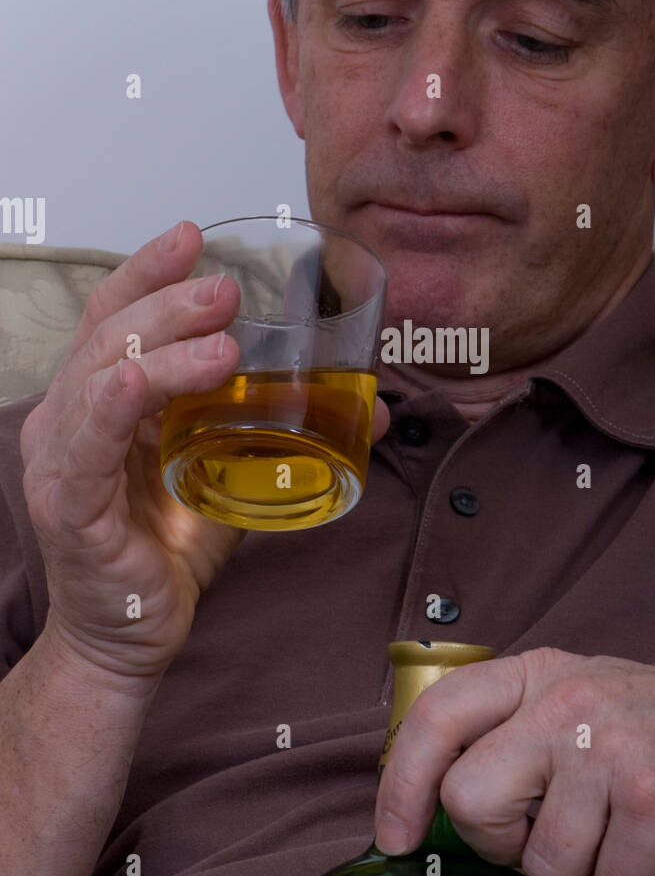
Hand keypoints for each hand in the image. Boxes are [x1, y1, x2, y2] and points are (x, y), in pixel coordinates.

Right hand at [20, 220, 389, 685]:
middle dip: (167, 298)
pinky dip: (115, 400)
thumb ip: (285, 437)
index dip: (149, 271)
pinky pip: (86, 439)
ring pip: (101, 372)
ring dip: (162, 343)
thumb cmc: (166, 552)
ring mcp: (61, 457)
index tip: (194, 237)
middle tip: (227, 288)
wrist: (132, 638)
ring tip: (225, 337)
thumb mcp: (232, 478)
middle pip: (108, 331)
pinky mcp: (66, 503)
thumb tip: (372, 408)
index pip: (115, 316)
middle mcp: (71, 416)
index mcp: (103, 399)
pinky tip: (145, 380)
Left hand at [374, 643, 654, 875]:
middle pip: (471, 802)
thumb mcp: (583, 691)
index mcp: (539, 676)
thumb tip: (449, 806)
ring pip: (542, 863)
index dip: (401, 784)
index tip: (398, 837)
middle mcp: (566, 708)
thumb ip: (520, 729)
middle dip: (500, 848)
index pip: (438, 717)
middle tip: (540, 849)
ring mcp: (611, 755)